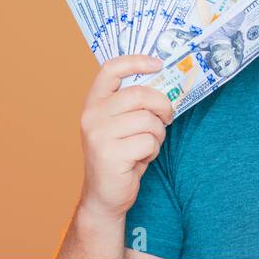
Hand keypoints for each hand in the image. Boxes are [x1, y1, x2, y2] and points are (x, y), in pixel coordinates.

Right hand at [76, 55, 173, 222]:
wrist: (104, 196)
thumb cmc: (118, 157)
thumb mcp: (118, 125)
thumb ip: (131, 105)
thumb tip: (163, 84)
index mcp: (93, 104)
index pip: (110, 70)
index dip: (135, 61)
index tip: (158, 63)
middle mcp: (92, 116)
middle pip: (139, 94)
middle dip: (162, 105)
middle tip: (167, 117)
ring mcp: (99, 135)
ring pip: (148, 120)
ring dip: (158, 134)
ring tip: (148, 145)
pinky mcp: (111, 155)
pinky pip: (149, 142)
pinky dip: (153, 151)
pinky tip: (141, 159)